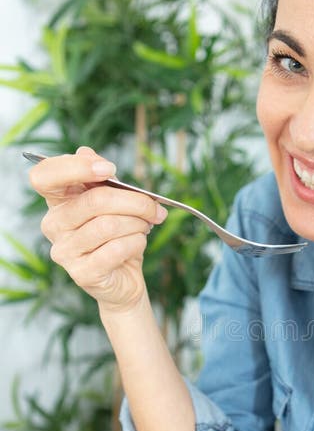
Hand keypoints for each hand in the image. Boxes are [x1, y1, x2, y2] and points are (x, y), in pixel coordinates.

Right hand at [31, 146, 166, 310]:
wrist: (125, 278)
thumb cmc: (118, 235)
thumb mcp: (113, 201)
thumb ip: (101, 177)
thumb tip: (87, 152)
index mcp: (57, 201)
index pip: (43, 176)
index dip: (75, 167)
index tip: (109, 168)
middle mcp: (53, 225)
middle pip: (94, 200)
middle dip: (135, 201)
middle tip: (153, 208)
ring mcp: (64, 251)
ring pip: (109, 225)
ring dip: (137, 223)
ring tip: (145, 226)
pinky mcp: (81, 273)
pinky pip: (116, 249)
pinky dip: (136, 242)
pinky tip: (137, 244)